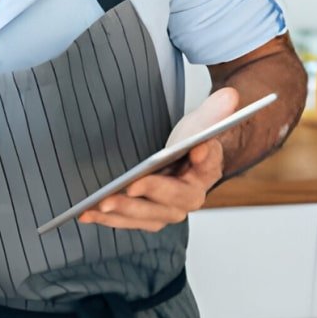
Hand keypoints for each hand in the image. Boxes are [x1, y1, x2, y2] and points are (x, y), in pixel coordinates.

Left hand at [80, 87, 236, 232]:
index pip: (209, 164)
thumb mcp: (202, 121)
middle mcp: (190, 197)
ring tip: (100, 203)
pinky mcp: (147, 217)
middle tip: (131, 186)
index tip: (198, 146)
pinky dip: (107, 219)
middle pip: (173, 200)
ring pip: (147, 216)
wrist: (182, 160)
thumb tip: (230, 96)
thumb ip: (215, 110)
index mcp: (209, 171)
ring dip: (123, 212)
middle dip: (151, 193)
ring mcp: (167, 211)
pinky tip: (86, 213)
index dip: (205, 157)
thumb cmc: (191, 142)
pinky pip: (126, 222)